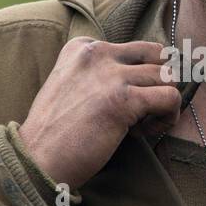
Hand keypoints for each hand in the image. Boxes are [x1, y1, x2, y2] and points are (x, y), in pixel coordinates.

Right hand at [16, 37, 181, 191]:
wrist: (36, 159)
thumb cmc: (55, 132)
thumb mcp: (70, 86)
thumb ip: (98, 74)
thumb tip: (141, 80)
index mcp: (82, 47)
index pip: (134, 48)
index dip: (138, 76)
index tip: (123, 103)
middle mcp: (96, 53)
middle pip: (156, 55)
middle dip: (159, 81)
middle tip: (146, 108)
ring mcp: (110, 74)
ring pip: (166, 75)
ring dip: (164, 102)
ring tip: (143, 125)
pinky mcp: (123, 99)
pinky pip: (169, 97)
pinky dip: (167, 116)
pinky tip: (145, 132)